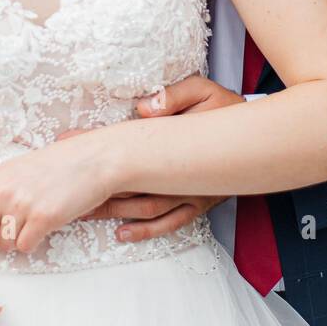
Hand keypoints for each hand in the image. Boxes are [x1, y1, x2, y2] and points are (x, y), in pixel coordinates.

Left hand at [0, 130, 113, 255]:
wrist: (92, 159)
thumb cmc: (54, 166)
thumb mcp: (14, 171)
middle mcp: (1, 191)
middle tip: (8, 231)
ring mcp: (21, 205)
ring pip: (2, 245)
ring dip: (14, 241)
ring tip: (30, 222)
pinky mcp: (43, 218)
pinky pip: (24, 247)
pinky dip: (33, 242)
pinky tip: (43, 225)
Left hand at [83, 76, 243, 244]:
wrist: (257, 133)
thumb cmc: (224, 108)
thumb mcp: (203, 91)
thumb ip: (174, 96)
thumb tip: (143, 109)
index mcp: (179, 141)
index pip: (132, 145)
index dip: (101, 147)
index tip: (71, 145)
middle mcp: (183, 172)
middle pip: (134, 181)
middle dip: (100, 186)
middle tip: (69, 188)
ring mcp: (192, 191)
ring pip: (149, 207)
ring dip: (116, 212)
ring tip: (87, 214)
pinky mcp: (201, 203)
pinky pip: (173, 221)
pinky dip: (148, 230)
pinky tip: (124, 234)